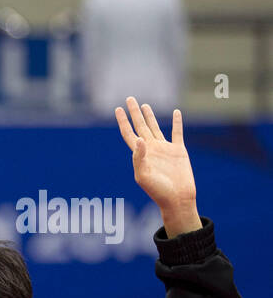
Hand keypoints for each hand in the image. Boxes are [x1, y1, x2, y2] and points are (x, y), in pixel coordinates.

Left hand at [115, 97, 200, 236]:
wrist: (177, 198)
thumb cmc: (158, 190)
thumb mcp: (143, 175)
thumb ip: (139, 158)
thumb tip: (139, 139)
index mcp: (140, 155)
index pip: (129, 133)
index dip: (123, 121)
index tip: (117, 109)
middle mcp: (150, 149)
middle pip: (140, 126)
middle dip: (134, 113)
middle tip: (129, 98)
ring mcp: (164, 149)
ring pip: (155, 127)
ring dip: (150, 116)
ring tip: (144, 105)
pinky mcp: (179, 151)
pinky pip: (177, 133)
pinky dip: (177, 122)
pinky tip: (176, 112)